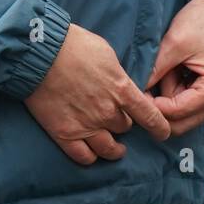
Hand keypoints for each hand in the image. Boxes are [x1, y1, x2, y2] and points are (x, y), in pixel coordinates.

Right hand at [24, 22, 171, 165]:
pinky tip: (92, 153)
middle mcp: (107, 112)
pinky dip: (91, 157)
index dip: (159, 128)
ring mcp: (86, 125)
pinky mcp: (65, 133)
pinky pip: (84, 156)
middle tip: (117, 119)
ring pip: (108, 148)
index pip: (150, 117)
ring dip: (114, 148)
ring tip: (114, 148)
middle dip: (123, 123)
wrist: (41, 53)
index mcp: (121, 90)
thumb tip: (122, 85)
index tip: (163, 133)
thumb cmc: (74, 45)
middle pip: (125, 128)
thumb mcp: (107, 53)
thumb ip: (118, 76)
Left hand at [144, 0, 203, 135]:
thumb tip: (135, 91)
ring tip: (167, 67)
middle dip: (159, 107)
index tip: (133, 92)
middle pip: (180, 123)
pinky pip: (187, 101)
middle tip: (144, 85)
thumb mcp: (175, 42)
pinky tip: (174, 69)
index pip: (176, 113)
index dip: (151, 106)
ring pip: (182, 113)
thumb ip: (155, 70)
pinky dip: (175, 89)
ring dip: (167, 96)